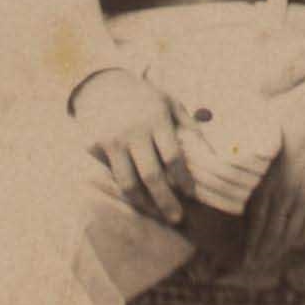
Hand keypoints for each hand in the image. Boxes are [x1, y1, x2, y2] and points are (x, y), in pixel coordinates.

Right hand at [77, 70, 194, 226]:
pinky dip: (122, 189)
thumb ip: (189, 126)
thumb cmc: (145, 97)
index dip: (183, 179)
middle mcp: (133, 132)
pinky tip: (135, 199)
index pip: (172, 157)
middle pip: (151, 175)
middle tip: (176, 218)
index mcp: (156, 120)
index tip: (191, 195)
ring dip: (143, 203)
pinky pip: (110, 175)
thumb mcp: (170, 102)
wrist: (103, 85)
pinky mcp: (93, 147)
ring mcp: (111, 141)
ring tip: (156, 214)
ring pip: (127, 181)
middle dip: (165, 200)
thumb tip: (211, 152)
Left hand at [244, 91, 304, 271]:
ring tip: (271, 260)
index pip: (258, 225)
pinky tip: (295, 242)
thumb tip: (240, 196)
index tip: (244, 260)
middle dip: (264, 254)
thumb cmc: (289, 127)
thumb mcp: (263, 151)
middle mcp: (290, 194)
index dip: (252, 245)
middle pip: (275, 235)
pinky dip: (302, 237)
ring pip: (294, 234)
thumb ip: (255, 177)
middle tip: (254, 268)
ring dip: (281, 249)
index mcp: (271, 183)